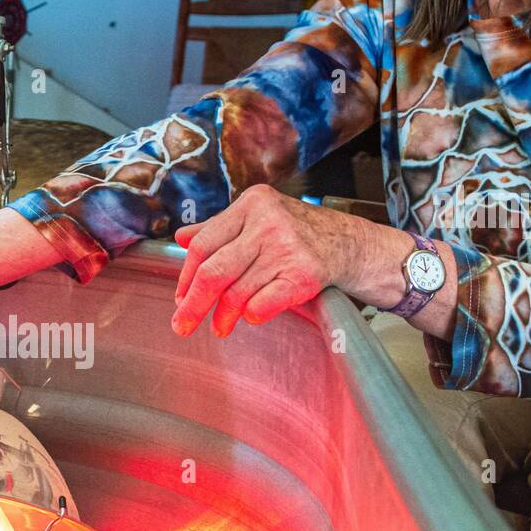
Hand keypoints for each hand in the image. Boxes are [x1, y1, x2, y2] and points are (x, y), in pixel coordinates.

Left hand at [172, 184, 366, 336]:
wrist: (350, 244)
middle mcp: (268, 222)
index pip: (202, 244)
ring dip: (223, 316)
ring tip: (220, 326)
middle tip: (182, 325)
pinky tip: (251, 316)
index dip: (186, 277)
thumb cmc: (298, 234)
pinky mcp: (304, 274)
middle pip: (214, 271)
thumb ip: (219, 228)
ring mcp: (287, 247)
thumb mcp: (258, 219)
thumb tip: (180, 237)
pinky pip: (262, 305)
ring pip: (237, 292)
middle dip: (193, 304)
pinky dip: (252, 315)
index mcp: (251, 203)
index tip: (180, 298)